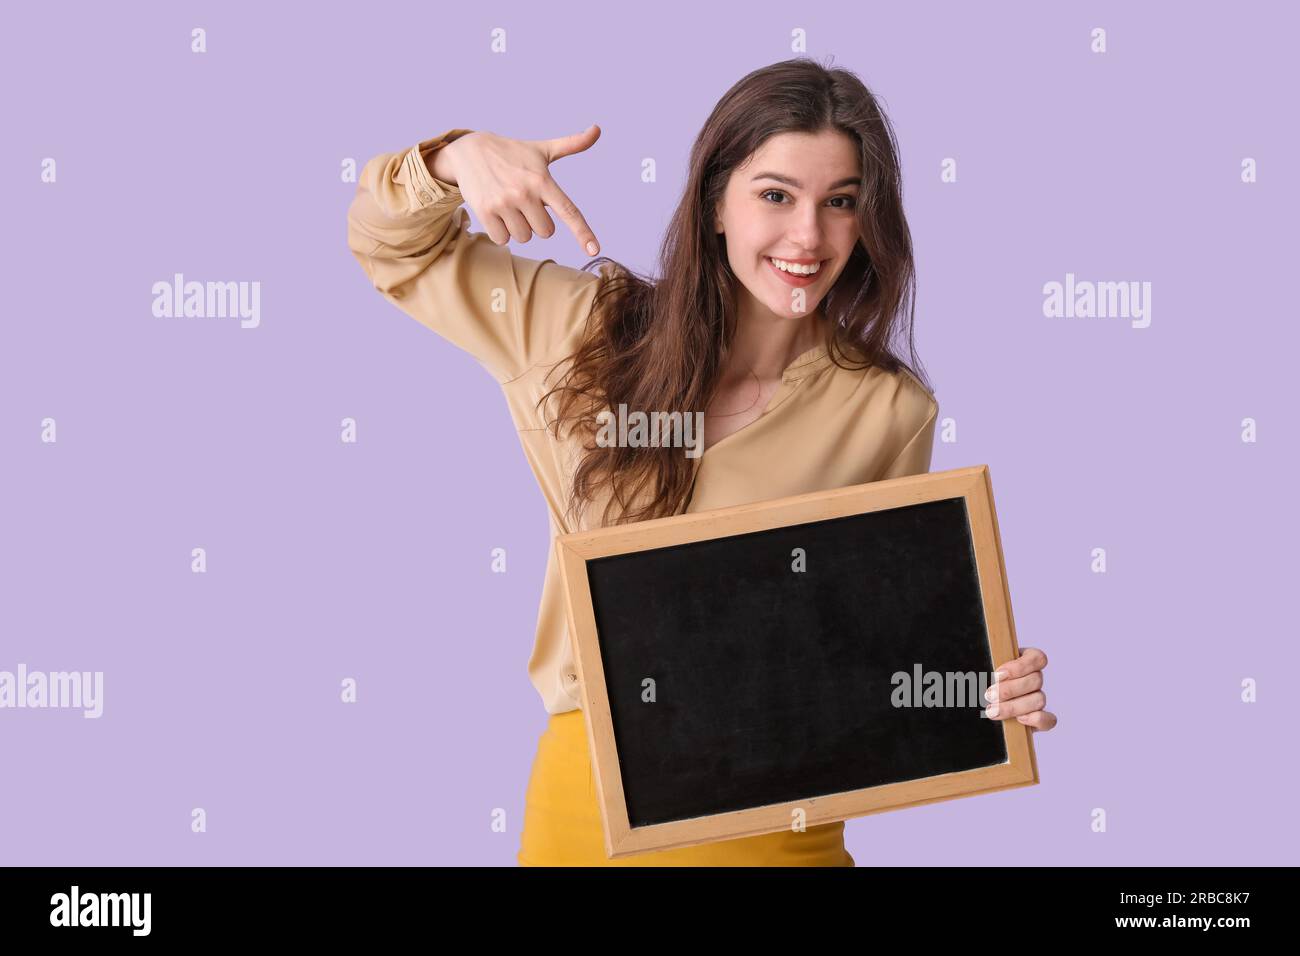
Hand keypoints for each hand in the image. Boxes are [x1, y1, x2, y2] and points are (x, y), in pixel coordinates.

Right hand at [439, 125, 602, 255]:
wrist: (469, 150)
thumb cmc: (512, 153)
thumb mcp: (541, 149)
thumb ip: (572, 144)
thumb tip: (597, 129)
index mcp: (543, 180)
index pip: (569, 211)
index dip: (583, 232)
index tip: (594, 250)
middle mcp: (524, 192)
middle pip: (545, 232)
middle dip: (538, 222)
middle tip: (525, 202)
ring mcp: (504, 203)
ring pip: (524, 237)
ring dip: (519, 227)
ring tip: (508, 204)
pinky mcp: (485, 211)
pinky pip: (502, 239)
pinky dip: (501, 231)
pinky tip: (495, 211)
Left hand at [984, 646, 1056, 732]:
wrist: (977, 705)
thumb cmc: (979, 682)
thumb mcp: (982, 670)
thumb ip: (986, 668)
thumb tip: (983, 673)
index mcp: (1025, 661)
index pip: (1037, 658)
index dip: (1019, 667)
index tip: (997, 675)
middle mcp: (1034, 679)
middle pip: (1036, 680)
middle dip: (1009, 690)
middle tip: (988, 696)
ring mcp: (1038, 699)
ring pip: (1039, 699)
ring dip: (1014, 706)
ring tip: (992, 711)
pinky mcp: (1039, 718)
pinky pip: (1049, 719)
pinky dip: (1036, 719)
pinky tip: (1019, 720)